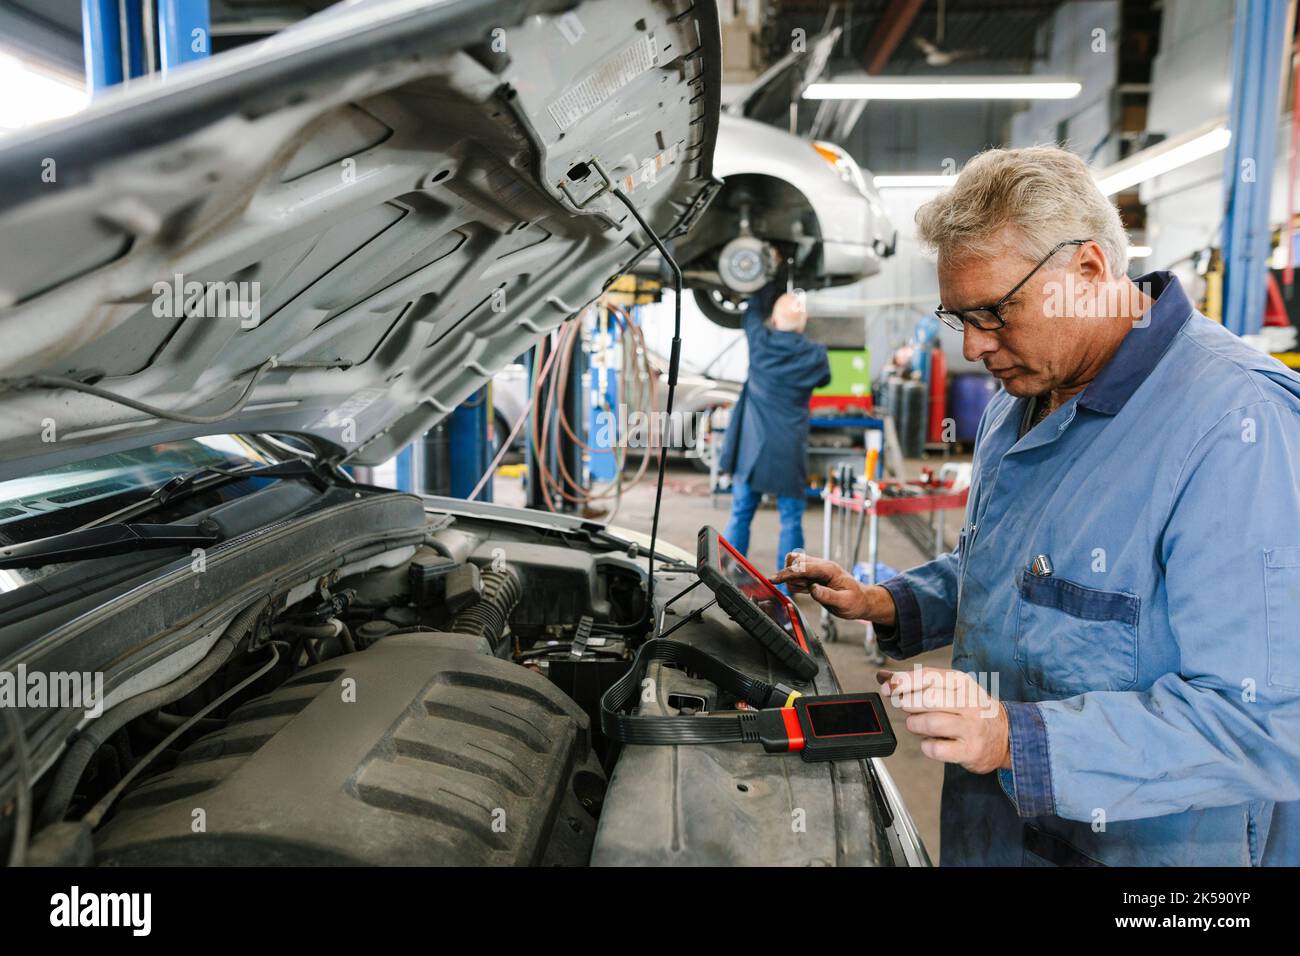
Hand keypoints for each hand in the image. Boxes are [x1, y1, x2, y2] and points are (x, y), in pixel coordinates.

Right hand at [771, 553, 896, 625]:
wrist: (862, 601)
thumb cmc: (855, 602)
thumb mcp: (844, 602)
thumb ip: (828, 596)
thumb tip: (812, 589)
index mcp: (829, 570)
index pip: (803, 567)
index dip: (787, 573)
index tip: (774, 580)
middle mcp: (822, 566)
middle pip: (795, 560)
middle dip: (789, 574)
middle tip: (800, 589)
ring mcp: (818, 570)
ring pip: (795, 567)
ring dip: (794, 580)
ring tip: (807, 591)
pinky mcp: (815, 577)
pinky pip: (798, 576)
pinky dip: (796, 583)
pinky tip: (805, 591)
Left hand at [877, 666, 1010, 774]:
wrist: (1006, 735)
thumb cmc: (971, 709)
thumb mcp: (953, 688)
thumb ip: (921, 683)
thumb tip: (886, 679)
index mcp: (963, 683)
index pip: (928, 677)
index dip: (903, 682)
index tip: (888, 688)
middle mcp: (969, 704)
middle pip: (927, 700)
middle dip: (907, 704)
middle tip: (906, 707)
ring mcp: (970, 728)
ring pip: (929, 724)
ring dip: (915, 724)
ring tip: (918, 724)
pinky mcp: (969, 751)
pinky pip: (935, 748)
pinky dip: (926, 745)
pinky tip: (932, 741)